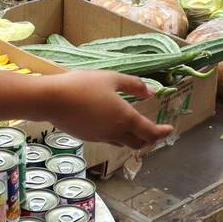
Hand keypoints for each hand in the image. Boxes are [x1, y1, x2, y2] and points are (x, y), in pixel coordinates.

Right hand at [40, 71, 173, 148]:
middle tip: (153, 129)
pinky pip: (108, 139)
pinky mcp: (88, 138)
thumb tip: (150, 92)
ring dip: (132, 138)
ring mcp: (101, 137)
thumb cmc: (83, 85)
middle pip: (138, 143)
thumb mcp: (111, 78)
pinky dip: (116, 134)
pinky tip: (110, 123)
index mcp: (126, 118)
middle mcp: (115, 132)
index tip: (170, 129)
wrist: (52, 100)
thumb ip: (133, 85)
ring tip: (133, 127)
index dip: (162, 132)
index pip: (150, 132)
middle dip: (149, 138)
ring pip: (123, 143)